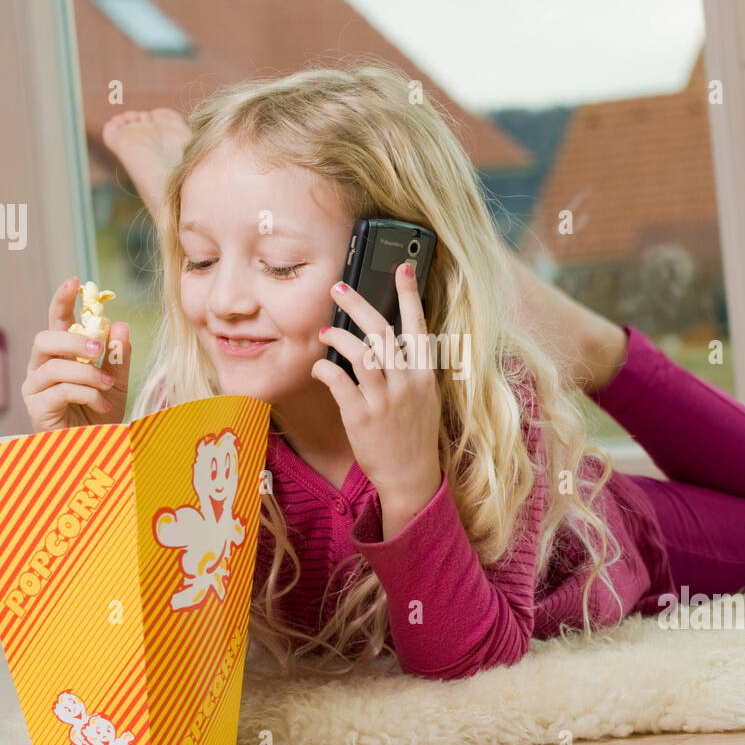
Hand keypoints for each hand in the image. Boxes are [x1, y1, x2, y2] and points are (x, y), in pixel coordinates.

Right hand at [21, 277, 132, 431]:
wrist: (94, 450)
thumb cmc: (100, 414)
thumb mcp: (116, 381)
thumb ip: (118, 355)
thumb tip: (121, 325)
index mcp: (60, 355)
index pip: (55, 320)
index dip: (62, 299)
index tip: (75, 281)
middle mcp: (41, 367)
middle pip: (45, 339)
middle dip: (72, 340)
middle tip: (97, 347)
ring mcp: (35, 388)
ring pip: (54, 366)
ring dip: (86, 373)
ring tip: (107, 384)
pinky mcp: (36, 408)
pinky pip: (60, 391)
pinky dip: (87, 394)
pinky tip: (103, 404)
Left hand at [310, 262, 442, 504]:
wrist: (411, 476)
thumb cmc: (414, 435)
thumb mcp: (424, 399)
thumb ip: (411, 370)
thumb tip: (389, 343)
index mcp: (424, 375)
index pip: (419, 326)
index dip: (410, 294)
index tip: (402, 268)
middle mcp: (407, 383)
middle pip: (381, 332)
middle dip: (357, 305)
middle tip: (337, 289)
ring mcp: (385, 399)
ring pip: (360, 353)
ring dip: (337, 337)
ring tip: (324, 332)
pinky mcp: (362, 416)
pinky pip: (339, 381)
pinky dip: (326, 369)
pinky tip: (321, 367)